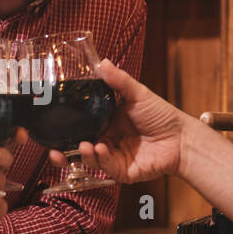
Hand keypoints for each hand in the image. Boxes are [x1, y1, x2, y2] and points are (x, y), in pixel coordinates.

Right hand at [48, 59, 188, 182]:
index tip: (51, 126)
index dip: (64, 129)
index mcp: (105, 123)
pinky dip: (100, 158)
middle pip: (78, 148)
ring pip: (89, 160)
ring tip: (84, 145)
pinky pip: (105, 167)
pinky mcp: (122, 171)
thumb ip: (118, 81)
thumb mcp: (138, 94)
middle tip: (54, 149)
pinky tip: (100, 148)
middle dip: (64, 151)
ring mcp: (112, 157)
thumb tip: (102, 62)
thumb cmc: (161, 115)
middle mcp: (106, 140)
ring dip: (83, 154)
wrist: (181, 138)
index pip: (79, 127)